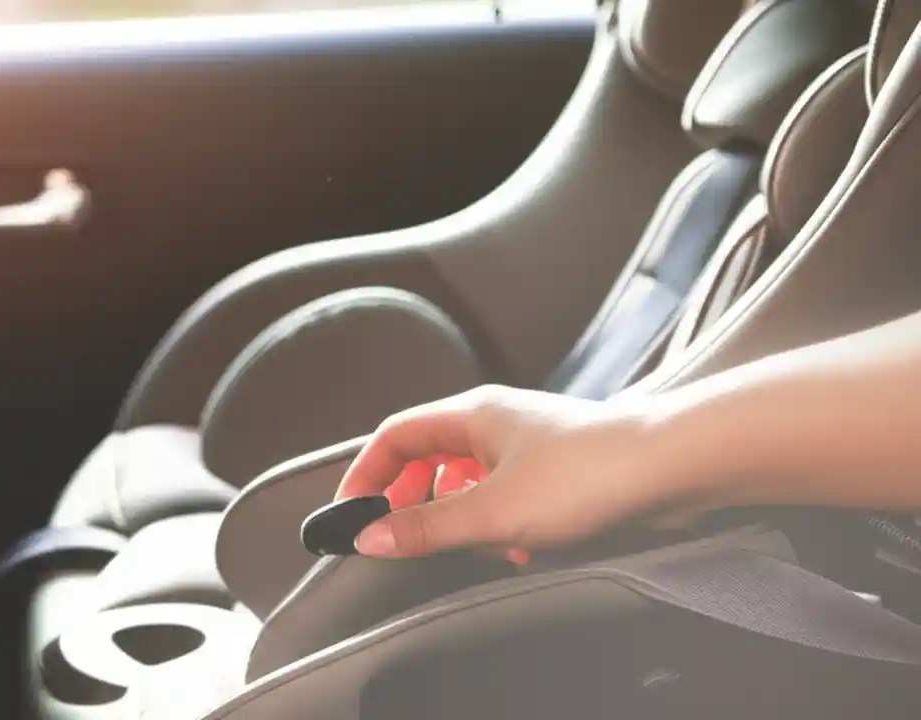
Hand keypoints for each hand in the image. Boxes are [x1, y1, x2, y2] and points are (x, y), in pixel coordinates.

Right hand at [335, 386, 703, 557]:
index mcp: (471, 414)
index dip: (366, 474)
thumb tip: (369, 537)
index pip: (395, 435)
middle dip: (417, 503)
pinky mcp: (556, 468)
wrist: (673, 465)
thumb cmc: (587, 473)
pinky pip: (507, 495)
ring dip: (465, 518)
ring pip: (469, 481)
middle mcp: (495, 421)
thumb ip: (427, 527)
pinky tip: (525, 547)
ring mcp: (527, 443)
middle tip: (408, 537)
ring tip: (484, 545)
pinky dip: (502, 522)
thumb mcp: (492, 512)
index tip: (352, 513)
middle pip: (429, 458)